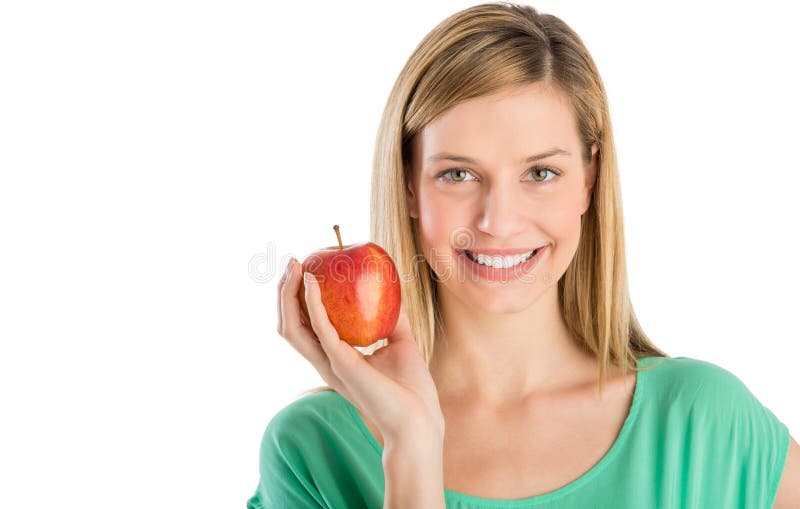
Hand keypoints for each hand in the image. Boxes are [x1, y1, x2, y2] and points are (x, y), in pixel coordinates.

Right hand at [277, 258, 444, 441]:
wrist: (420, 420)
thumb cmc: (412, 390)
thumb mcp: (402, 343)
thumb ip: (392, 320)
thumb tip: (394, 294)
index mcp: (335, 359)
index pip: (304, 327)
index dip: (297, 301)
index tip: (304, 270)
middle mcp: (326, 362)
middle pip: (290, 325)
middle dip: (284, 294)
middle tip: (292, 263)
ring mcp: (330, 364)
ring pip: (292, 328)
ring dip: (287, 296)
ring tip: (294, 266)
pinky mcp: (341, 363)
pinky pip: (319, 328)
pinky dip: (312, 303)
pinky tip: (311, 281)